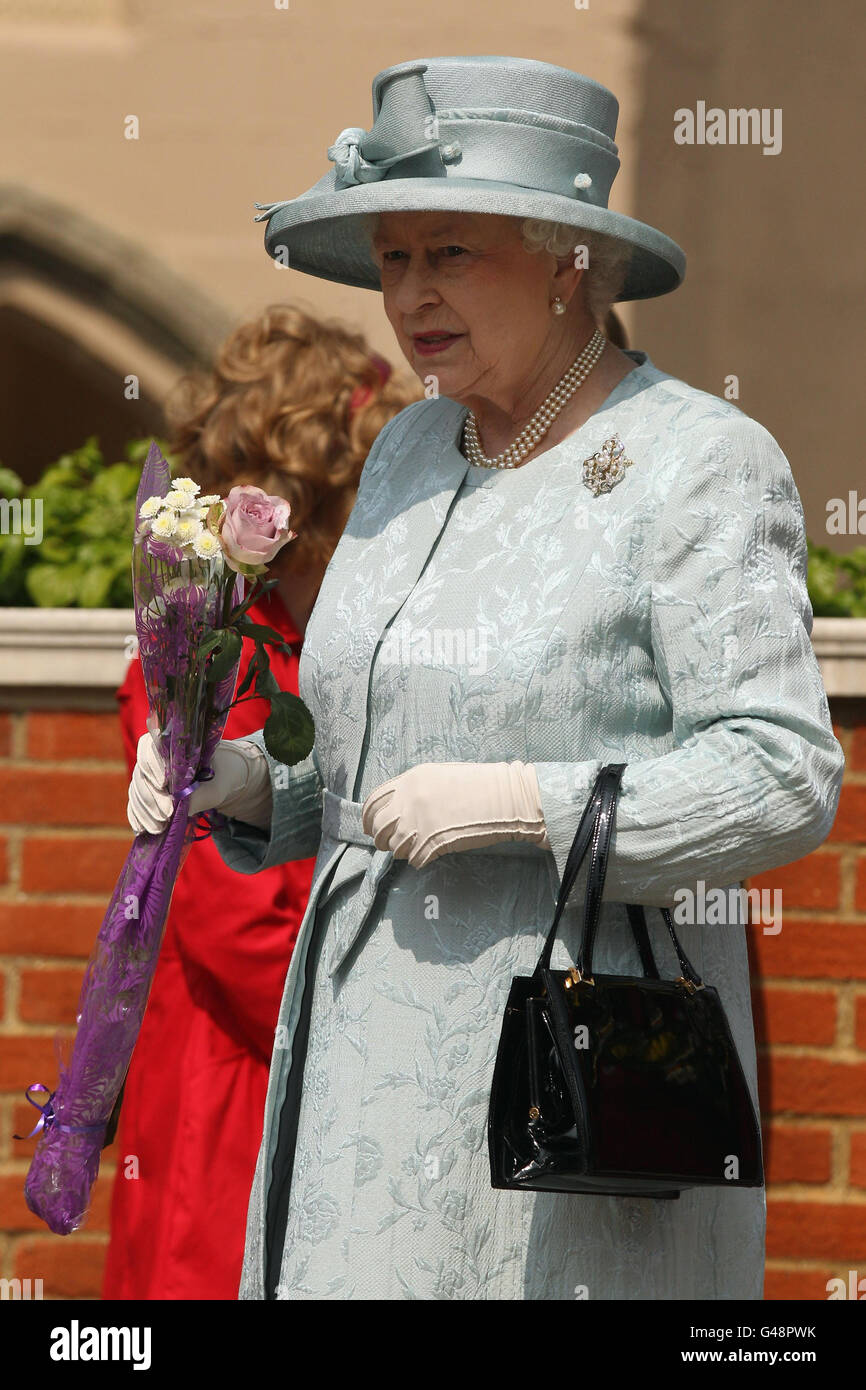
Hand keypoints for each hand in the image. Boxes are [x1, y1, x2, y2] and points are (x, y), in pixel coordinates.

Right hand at [127, 732, 271, 835]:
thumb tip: (179, 808)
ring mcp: (148, 775)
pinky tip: (141, 829)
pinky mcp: (147, 792)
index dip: (153, 765)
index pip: (150, 748)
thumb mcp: (216, 786)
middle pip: (142, 774)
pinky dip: (137, 816)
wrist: (220, 778)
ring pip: (137, 790)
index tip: (163, 783)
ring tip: (158, 828)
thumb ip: (200, 795)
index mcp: (172, 744)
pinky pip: (136, 803)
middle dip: (151, 797)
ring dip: (145, 811)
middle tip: (165, 815)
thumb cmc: (219, 776)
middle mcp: (154, 757)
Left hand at [360, 760, 549, 869]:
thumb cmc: (478, 786)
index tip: (370, 828)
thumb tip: (396, 810)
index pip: (372, 803)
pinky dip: (421, 860)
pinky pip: (414, 860)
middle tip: (391, 844)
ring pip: (395, 847)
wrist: (507, 797)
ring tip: (419, 846)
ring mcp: (420, 823)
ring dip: (404, 851)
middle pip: (379, 828)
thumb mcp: (439, 776)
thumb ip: (414, 789)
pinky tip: (433, 852)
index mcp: (410, 780)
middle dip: (382, 839)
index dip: (369, 819)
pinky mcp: (433, 843)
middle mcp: (409, 801)